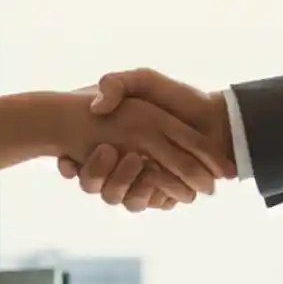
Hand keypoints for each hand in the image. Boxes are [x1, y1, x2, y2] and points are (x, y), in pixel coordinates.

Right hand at [59, 68, 235, 211]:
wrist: (216, 120)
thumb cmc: (177, 99)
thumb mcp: (143, 81)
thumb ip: (115, 84)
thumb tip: (97, 107)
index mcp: (111, 145)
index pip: (77, 163)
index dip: (68, 164)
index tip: (66, 158)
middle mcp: (123, 169)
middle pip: (95, 186)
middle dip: (96, 173)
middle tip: (109, 151)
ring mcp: (144, 184)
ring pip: (120, 199)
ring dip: (124, 184)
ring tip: (140, 163)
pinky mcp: (165, 195)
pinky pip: (151, 202)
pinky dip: (154, 192)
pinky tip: (159, 174)